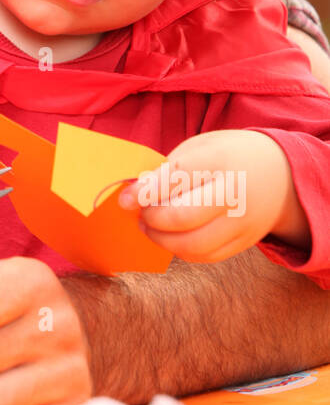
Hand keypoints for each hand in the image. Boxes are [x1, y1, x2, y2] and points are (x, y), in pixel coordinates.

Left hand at [118, 129, 307, 260]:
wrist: (281, 175)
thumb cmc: (227, 156)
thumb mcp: (200, 148)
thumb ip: (168, 170)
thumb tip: (132, 196)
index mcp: (220, 160)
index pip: (176, 179)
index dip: (145, 192)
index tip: (123, 200)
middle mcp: (234, 193)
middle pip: (182, 218)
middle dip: (152, 218)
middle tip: (139, 212)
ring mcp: (242, 222)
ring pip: (192, 244)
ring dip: (161, 239)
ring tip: (150, 226)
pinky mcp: (243, 243)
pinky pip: (205, 256)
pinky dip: (181, 250)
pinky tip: (171, 237)